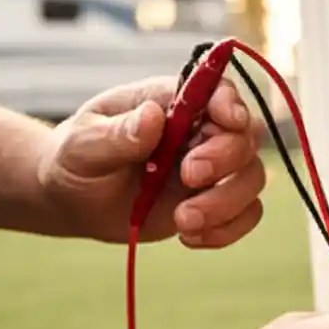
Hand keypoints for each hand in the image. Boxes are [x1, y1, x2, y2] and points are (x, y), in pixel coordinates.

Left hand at [36, 76, 264, 245]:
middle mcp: (200, 131)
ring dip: (226, 202)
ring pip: (252, 178)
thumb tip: (154, 117)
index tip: (226, 121)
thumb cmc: (77, 158)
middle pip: (246, 135)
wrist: (75, 200)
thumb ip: (117, 133)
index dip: (231, 103)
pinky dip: (227, 230)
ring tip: (182, 221)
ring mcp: (212, 169)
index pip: (218, 90)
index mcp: (173, 102)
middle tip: (188, 176)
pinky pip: (245, 214)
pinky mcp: (213, 203)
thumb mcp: (83, 144)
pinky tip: (190, 237)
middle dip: (226, 158)